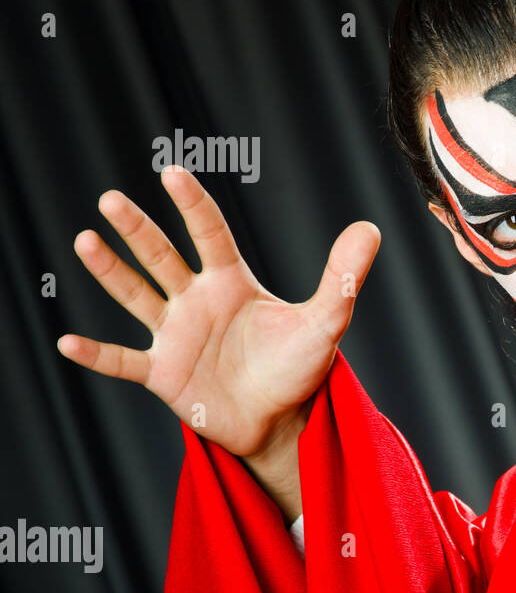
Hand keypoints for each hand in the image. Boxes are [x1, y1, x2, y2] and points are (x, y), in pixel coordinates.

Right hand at [58, 166, 380, 465]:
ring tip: (84, 240)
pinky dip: (97, 354)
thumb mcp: (328, 321)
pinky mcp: (164, 374)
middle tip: (111, 199)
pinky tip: (67, 341)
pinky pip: (124, 361)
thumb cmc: (301, 367)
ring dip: (111, 272)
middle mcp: (198, 301)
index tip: (173, 172)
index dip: (193, 204)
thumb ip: (344, 277)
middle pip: (162, 257)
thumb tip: (371, 227)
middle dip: (138, 230)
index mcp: (233, 282)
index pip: (210, 233)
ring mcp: (176, 335)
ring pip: (137, 296)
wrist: (284, 420)